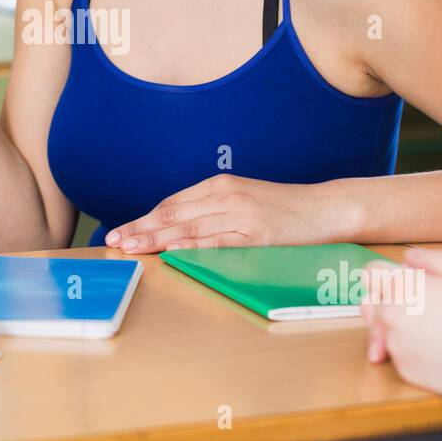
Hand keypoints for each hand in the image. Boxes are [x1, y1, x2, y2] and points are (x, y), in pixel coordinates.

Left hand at [103, 174, 348, 253]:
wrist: (327, 208)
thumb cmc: (285, 209)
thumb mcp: (244, 199)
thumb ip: (213, 209)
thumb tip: (178, 229)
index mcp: (220, 185)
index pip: (172, 204)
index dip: (144, 219)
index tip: (122, 230)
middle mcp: (226, 196)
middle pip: (173, 215)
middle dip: (140, 229)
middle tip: (114, 241)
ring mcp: (241, 215)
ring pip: (188, 230)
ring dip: (155, 241)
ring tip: (131, 249)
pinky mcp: (256, 236)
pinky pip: (215, 244)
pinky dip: (190, 250)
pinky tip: (170, 255)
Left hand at [358, 248, 441, 430]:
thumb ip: (431, 259)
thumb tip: (409, 258)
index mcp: (403, 288)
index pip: (371, 273)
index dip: (386, 274)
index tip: (400, 280)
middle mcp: (390, 316)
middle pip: (372, 302)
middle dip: (389, 300)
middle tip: (419, 304)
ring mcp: (395, 346)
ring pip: (384, 329)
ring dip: (398, 325)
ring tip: (433, 326)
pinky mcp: (404, 370)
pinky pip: (398, 354)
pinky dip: (411, 349)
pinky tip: (438, 347)